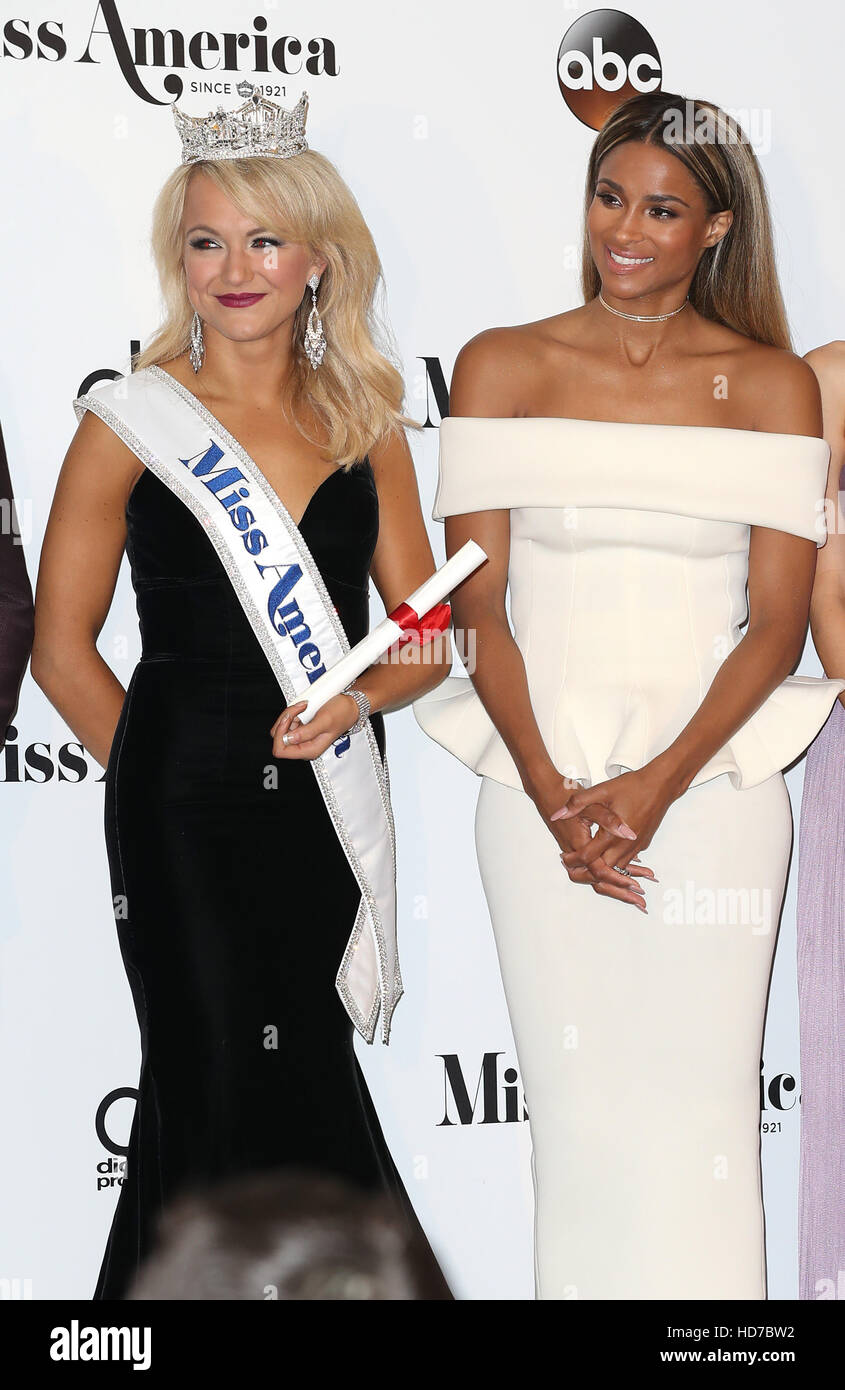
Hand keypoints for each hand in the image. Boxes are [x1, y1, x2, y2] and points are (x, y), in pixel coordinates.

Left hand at [270, 692, 359, 760]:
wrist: (349, 705)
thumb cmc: (342, 714)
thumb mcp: (325, 721)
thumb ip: (307, 732)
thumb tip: (288, 739)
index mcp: (309, 750)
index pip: (281, 751)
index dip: (280, 735)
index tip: (289, 719)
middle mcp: (304, 745)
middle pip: (278, 738)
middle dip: (285, 720)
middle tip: (299, 709)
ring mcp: (301, 736)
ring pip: (281, 728)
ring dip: (289, 714)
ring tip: (303, 706)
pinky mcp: (300, 728)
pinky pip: (286, 721)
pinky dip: (291, 712)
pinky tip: (303, 707)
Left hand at [550, 765, 677, 909]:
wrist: (660, 785)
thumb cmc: (632, 786)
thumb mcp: (601, 791)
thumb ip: (577, 803)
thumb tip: (557, 815)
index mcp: (612, 834)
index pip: (589, 857)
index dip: (573, 859)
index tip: (563, 856)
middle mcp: (625, 845)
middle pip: (603, 869)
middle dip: (587, 868)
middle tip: (572, 861)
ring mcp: (636, 846)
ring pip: (616, 868)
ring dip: (602, 866)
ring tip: (586, 858)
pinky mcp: (642, 844)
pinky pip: (627, 860)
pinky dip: (615, 861)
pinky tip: (605, 852)